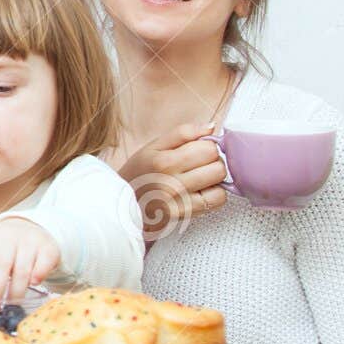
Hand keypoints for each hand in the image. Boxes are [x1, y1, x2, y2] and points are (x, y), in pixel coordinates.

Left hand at [0, 217, 60, 305]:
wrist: (29, 229)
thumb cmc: (3, 250)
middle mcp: (7, 236)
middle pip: (0, 266)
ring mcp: (29, 240)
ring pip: (21, 270)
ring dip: (15, 292)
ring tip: (11, 304)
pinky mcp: (48, 247)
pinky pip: (43, 265)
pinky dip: (38, 276)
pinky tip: (34, 284)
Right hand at [116, 123, 228, 240]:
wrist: (122, 204)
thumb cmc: (139, 172)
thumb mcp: (153, 146)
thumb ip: (183, 133)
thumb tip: (212, 127)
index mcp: (164, 161)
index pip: (209, 148)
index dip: (206, 146)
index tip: (196, 150)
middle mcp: (173, 183)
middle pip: (218, 166)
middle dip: (211, 163)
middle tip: (197, 165)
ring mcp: (179, 202)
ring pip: (221, 184)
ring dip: (213, 180)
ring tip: (197, 179)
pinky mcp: (185, 215)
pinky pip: (216, 201)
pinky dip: (214, 195)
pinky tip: (199, 192)